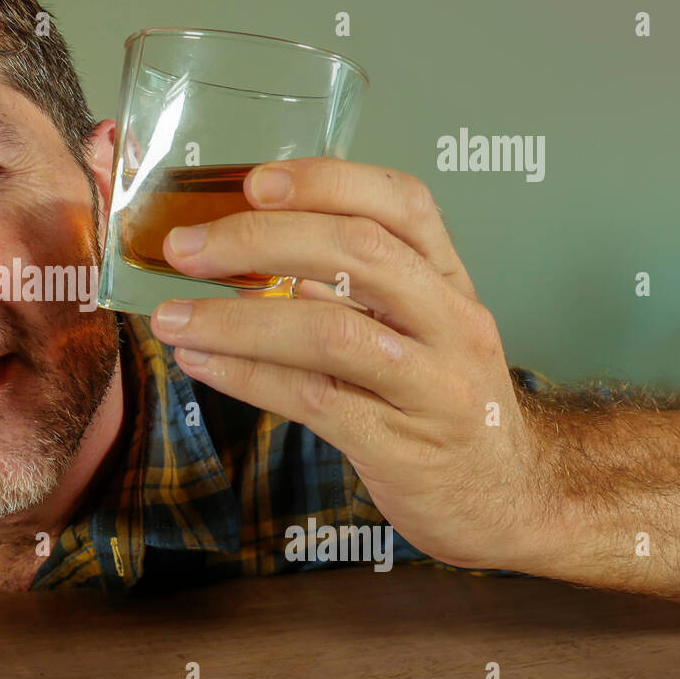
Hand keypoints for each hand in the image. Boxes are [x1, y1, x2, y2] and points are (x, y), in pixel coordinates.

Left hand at [148, 157, 553, 570]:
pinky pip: (316, 401)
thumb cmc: (438, 403)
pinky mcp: (405, 447)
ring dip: (237, 319)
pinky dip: (248, 377)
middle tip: (185, 248)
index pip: (401, 203)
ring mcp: (435, 386)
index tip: (253, 180)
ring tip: (171, 318)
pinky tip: (202, 364)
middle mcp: (452, 323)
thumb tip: (245, 252)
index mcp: (448, 282)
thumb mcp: (413, 331)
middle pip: (360, 252)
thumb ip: (349, 290)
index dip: (327, 181)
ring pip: (332, 331)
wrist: (508, 498)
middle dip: (260, 240)